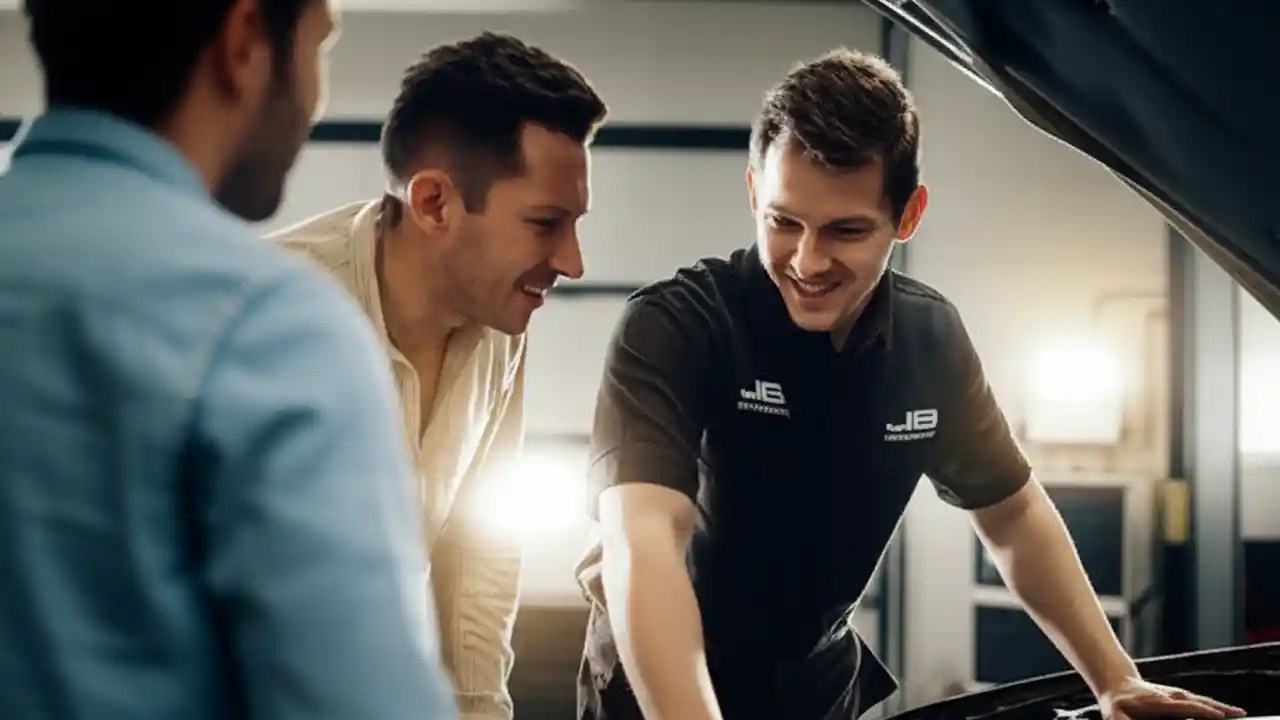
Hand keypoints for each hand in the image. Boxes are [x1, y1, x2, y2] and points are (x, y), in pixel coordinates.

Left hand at [1100, 677, 1245, 719]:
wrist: (1118, 684)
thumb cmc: (1117, 703)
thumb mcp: (1114, 714)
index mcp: (1158, 701)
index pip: (1183, 706)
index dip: (1201, 711)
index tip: (1218, 715)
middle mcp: (1171, 696)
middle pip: (1197, 702)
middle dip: (1216, 709)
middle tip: (1238, 715)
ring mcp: (1176, 695)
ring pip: (1202, 700)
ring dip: (1221, 707)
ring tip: (1240, 713)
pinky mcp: (1180, 697)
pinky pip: (1201, 702)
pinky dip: (1217, 706)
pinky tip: (1232, 712)